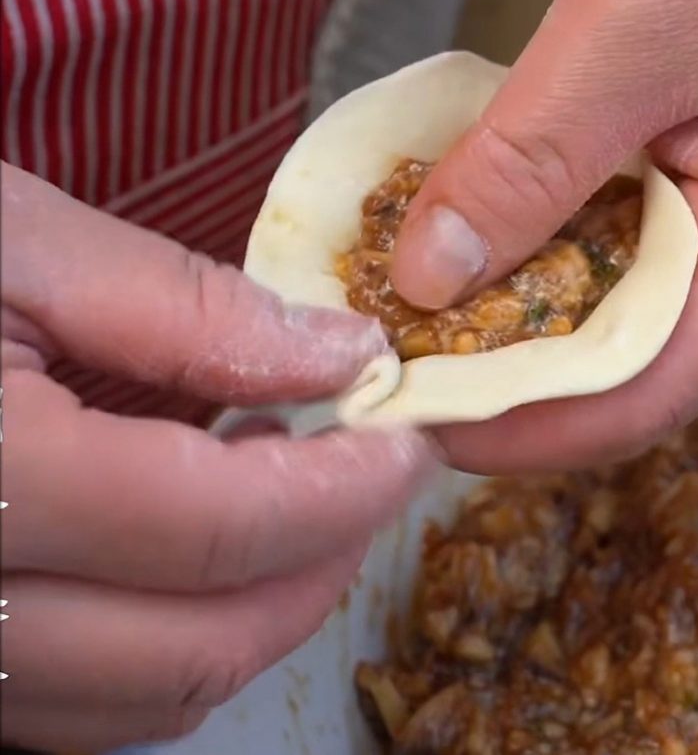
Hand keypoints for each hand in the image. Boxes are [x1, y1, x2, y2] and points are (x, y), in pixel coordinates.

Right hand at [0, 163, 438, 750]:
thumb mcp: (4, 241)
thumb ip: (182, 310)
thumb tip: (342, 357)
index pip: (213, 530)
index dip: (343, 489)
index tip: (404, 440)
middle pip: (189, 652)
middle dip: (317, 571)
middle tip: (368, 482)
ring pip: (133, 707)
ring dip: (247, 622)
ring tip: (290, 509)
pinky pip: (65, 711)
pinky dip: (157, 651)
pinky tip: (184, 557)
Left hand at [389, 0, 697, 472]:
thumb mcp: (633, 29)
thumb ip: (530, 159)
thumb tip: (428, 278)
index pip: (656, 386)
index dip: (534, 424)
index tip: (419, 420)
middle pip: (631, 348)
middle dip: (512, 361)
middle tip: (393, 354)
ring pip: (616, 282)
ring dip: (517, 288)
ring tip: (407, 293)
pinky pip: (615, 212)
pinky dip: (539, 215)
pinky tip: (463, 206)